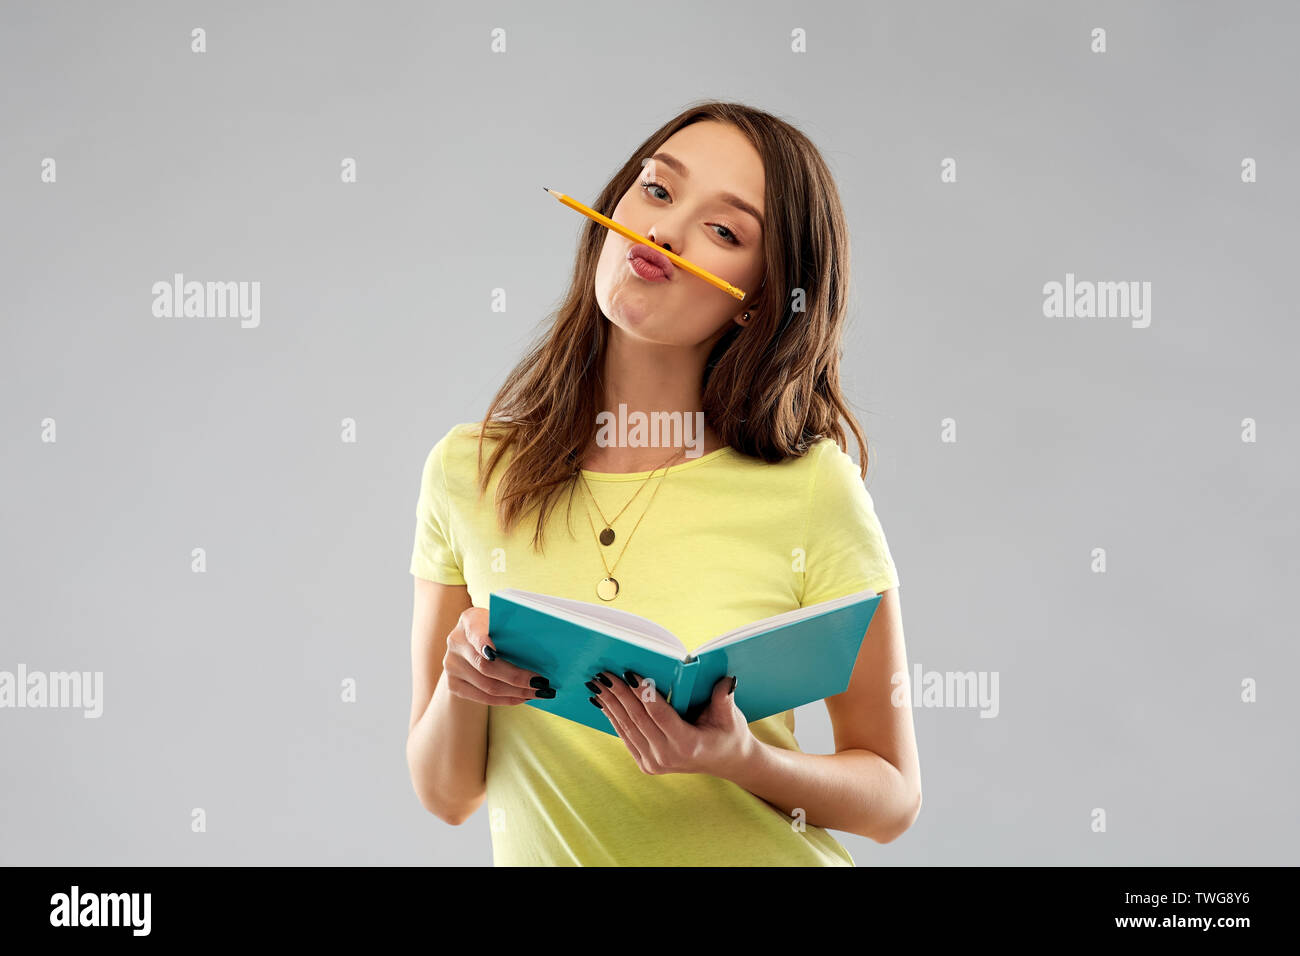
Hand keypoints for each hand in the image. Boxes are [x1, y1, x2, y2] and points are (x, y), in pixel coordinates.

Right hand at [442, 606, 553, 704]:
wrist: (471, 643)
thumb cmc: (496, 631)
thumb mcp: (501, 623)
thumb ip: (512, 631)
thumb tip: (545, 646)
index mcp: (469, 620)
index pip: (476, 632)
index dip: (484, 642)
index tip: (495, 653)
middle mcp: (456, 641)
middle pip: (487, 666)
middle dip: (518, 677)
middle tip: (542, 682)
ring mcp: (451, 664)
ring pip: (488, 686)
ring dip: (517, 692)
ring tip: (538, 692)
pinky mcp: (453, 684)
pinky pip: (483, 697)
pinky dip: (506, 699)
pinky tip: (522, 697)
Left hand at [589, 670, 754, 777]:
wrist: (726, 762)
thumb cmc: (729, 733)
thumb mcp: (731, 716)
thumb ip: (724, 698)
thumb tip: (727, 679)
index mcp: (688, 745)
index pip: (660, 715)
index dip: (644, 694)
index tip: (630, 674)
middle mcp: (668, 757)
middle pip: (638, 720)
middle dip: (619, 694)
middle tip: (604, 673)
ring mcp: (655, 764)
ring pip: (627, 728)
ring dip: (610, 704)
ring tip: (597, 683)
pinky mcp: (646, 764)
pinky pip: (626, 737)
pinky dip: (613, 717)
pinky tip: (603, 701)